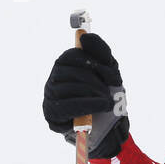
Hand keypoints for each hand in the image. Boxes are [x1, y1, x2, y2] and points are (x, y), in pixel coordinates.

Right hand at [42, 33, 129, 158]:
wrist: (109, 127)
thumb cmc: (105, 96)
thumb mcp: (109, 71)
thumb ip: (100, 51)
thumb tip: (84, 36)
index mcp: (65, 64)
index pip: (74, 55)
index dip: (97, 64)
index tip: (114, 76)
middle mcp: (54, 78)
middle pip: (74, 73)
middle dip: (98, 82)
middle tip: (110, 92)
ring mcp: (50, 96)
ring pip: (71, 88)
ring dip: (96, 95)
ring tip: (107, 103)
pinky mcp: (51, 114)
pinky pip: (67, 106)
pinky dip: (89, 105)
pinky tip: (101, 107)